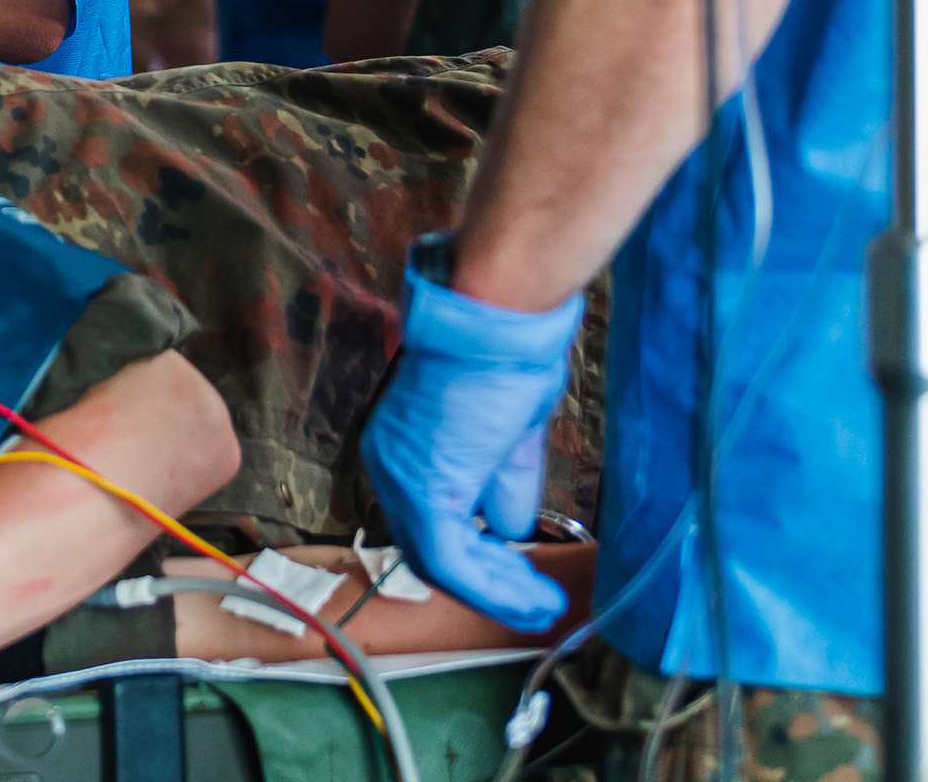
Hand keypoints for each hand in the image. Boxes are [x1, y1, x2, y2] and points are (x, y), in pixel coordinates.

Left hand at [359, 238, 579, 632]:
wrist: (499, 322)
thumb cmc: (508, 357)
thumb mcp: (507, 435)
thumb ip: (502, 484)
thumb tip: (510, 531)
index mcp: (401, 446)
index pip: (428, 521)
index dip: (474, 557)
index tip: (513, 571)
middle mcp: (388, 464)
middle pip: (428, 548)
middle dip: (486, 582)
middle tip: (531, 599)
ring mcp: (399, 477)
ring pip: (439, 562)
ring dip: (495, 591)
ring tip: (539, 605)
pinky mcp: (423, 489)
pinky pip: (451, 561)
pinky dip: (492, 587)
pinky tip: (530, 598)